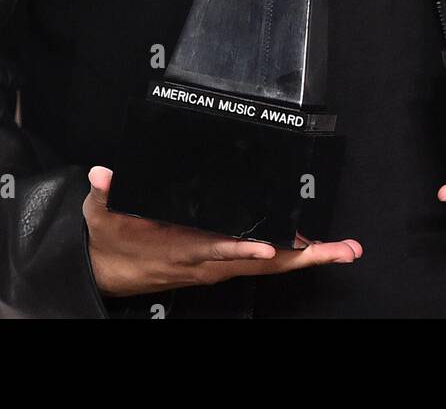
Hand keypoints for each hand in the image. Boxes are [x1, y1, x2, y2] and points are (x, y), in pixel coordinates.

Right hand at [84, 165, 362, 297]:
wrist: (104, 270)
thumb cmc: (110, 239)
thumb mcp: (102, 215)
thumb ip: (107, 193)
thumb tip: (102, 174)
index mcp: (182, 248)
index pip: (219, 249)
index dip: (245, 251)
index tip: (270, 249)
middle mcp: (207, 262)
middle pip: (263, 264)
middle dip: (305, 257)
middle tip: (342, 250)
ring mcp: (216, 265)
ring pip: (269, 265)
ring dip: (307, 258)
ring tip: (343, 249)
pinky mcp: (218, 264)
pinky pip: (260, 262)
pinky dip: (290, 256)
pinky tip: (313, 247)